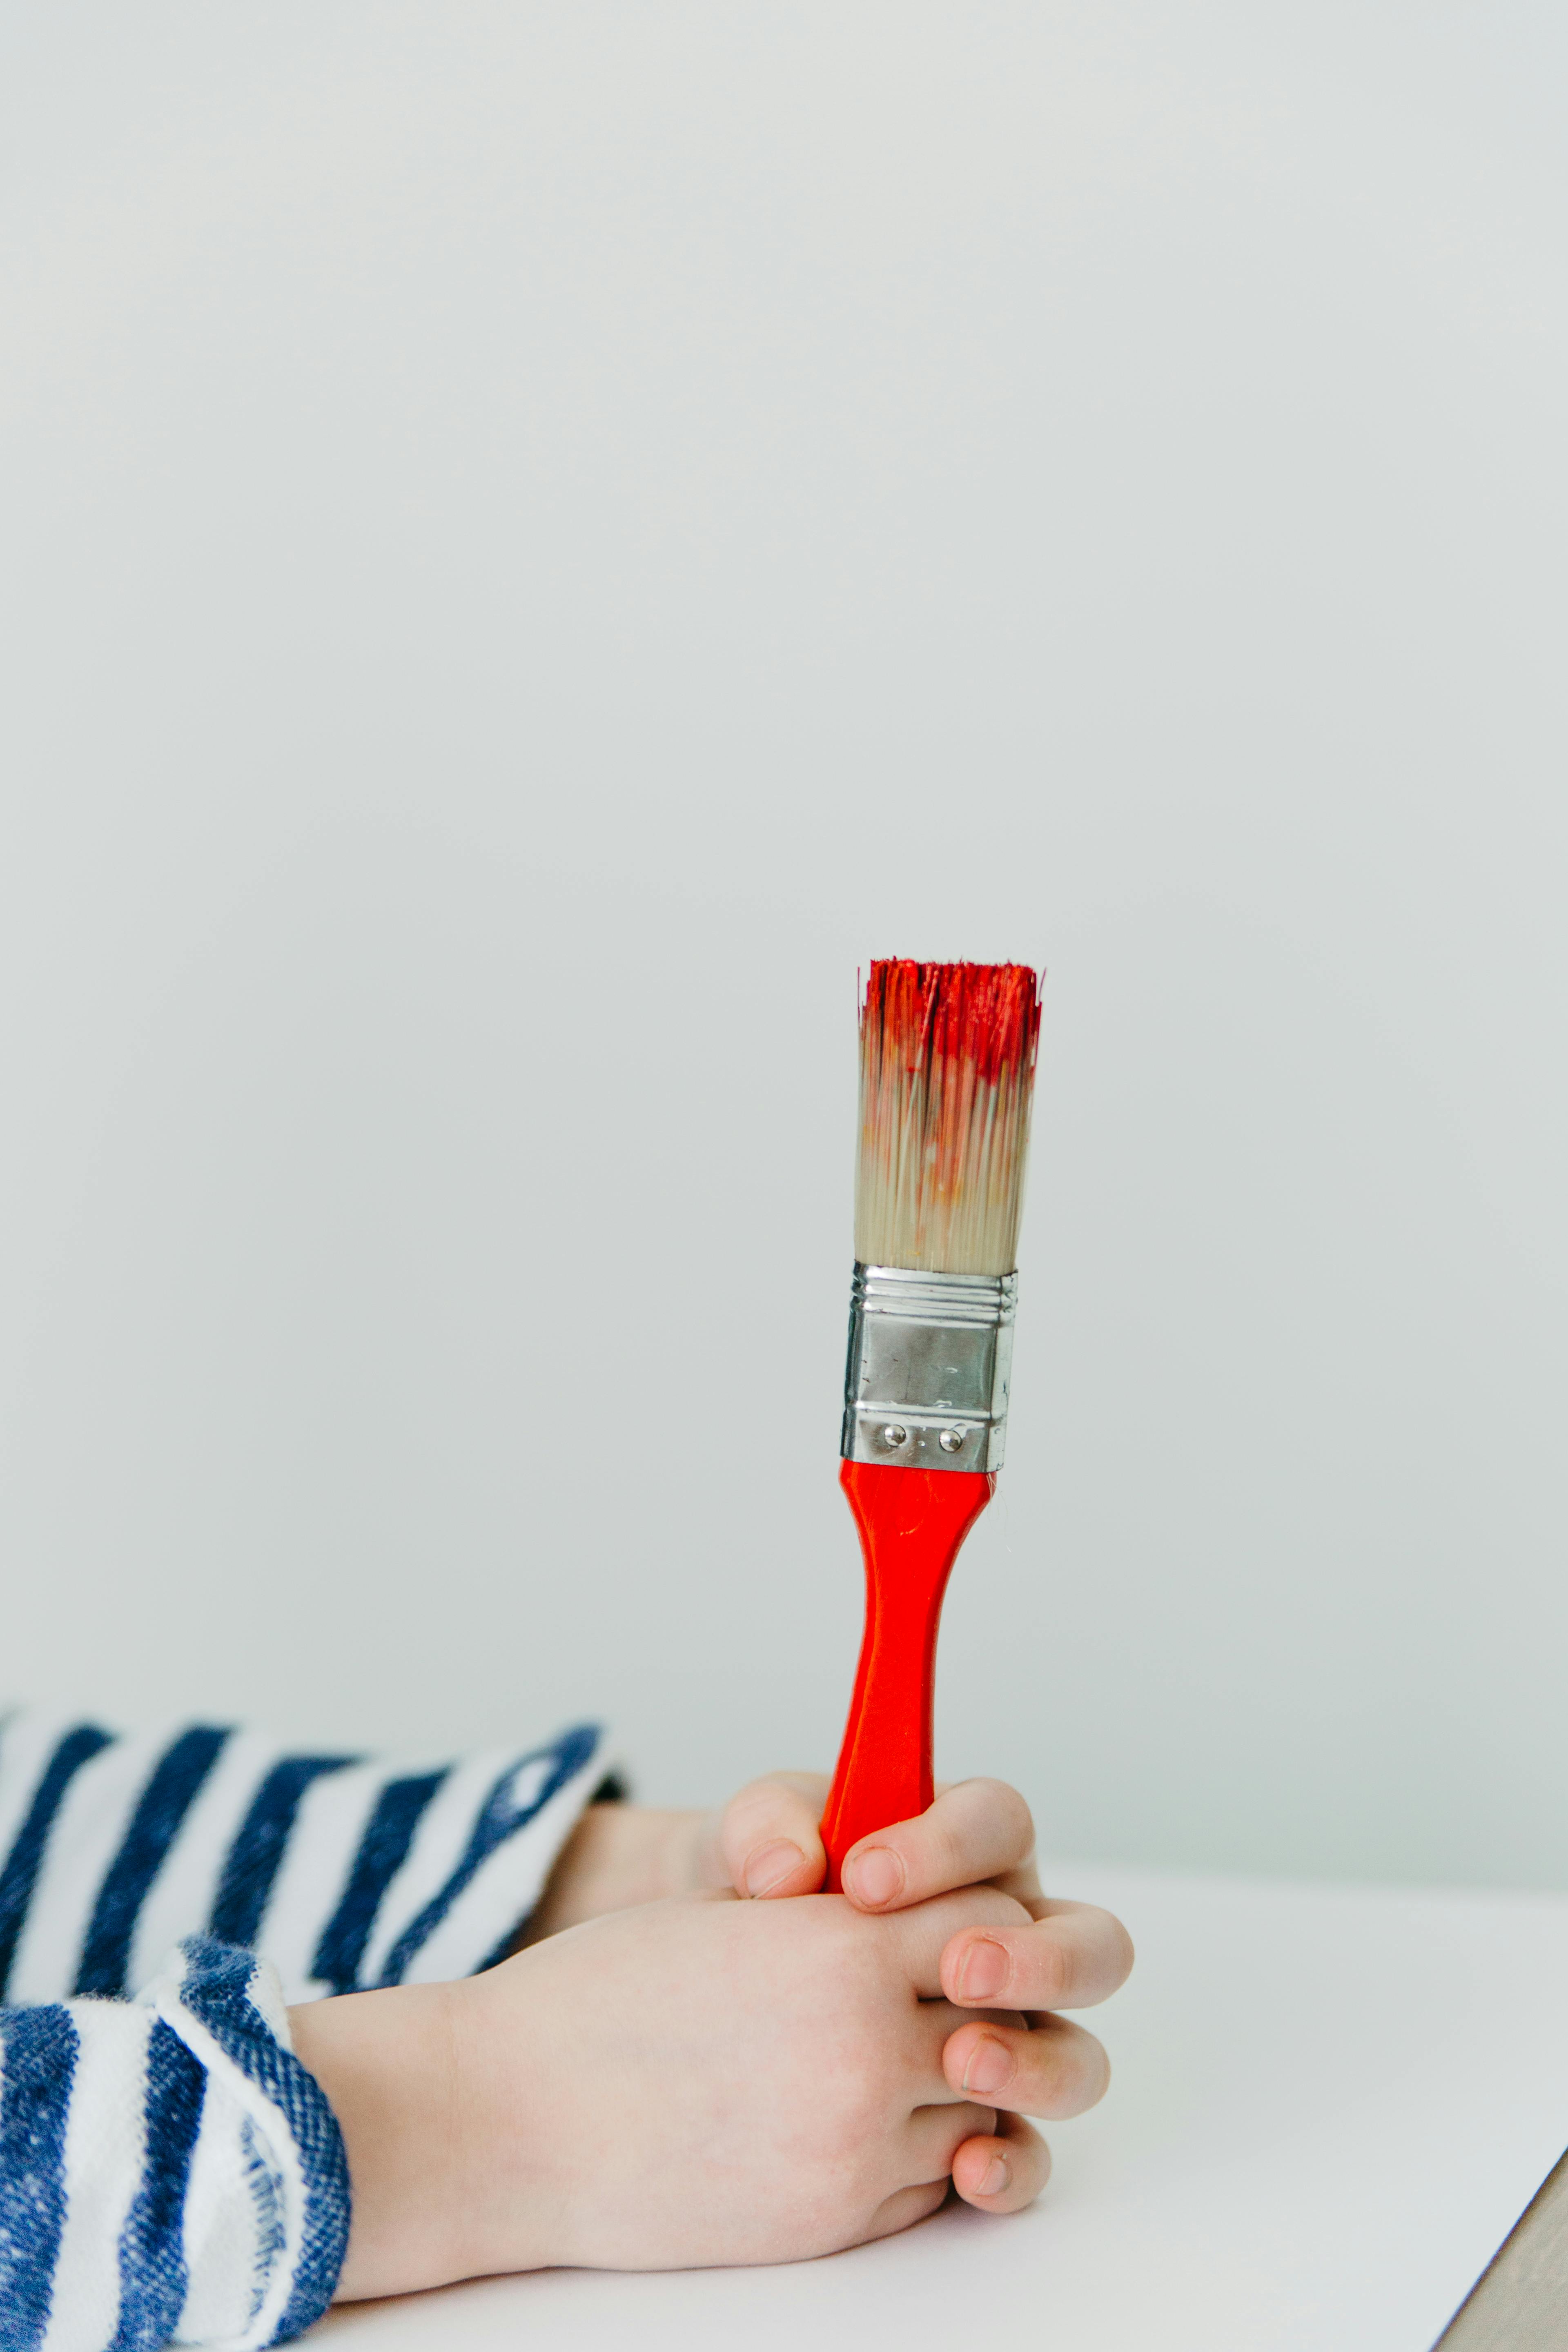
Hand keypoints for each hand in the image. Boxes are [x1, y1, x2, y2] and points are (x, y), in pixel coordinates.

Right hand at [291, 1882, 1032, 2295]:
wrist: (517, 2115)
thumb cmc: (606, 1994)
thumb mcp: (734, 1915)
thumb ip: (837, 1916)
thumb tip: (912, 1921)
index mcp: (846, 1947)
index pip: (989, 1922)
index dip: (979, 1919)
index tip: (951, 1923)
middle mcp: (872, 2045)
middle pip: (1005, 2017)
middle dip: (988, 2005)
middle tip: (949, 1996)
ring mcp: (862, 2142)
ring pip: (979, 2107)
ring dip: (956, 2084)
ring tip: (889, 2060)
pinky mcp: (839, 2217)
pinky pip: (933, 2180)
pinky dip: (920, 2151)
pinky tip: (857, 2121)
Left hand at [703, 1770, 1134, 2214]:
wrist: (710, 1981)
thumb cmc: (752, 1891)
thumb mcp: (748, 1841)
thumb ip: (765, 1827)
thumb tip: (787, 1867)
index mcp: (966, 1855)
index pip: (1001, 1826)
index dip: (952, 1848)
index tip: (867, 1881)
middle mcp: (1010, 1944)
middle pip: (1090, 1944)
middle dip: (1040, 1960)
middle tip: (962, 1972)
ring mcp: (1009, 2036)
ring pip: (1078, 2056)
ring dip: (1036, 2063)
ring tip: (963, 2063)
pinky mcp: (982, 2121)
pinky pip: (1029, 2152)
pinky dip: (1011, 2163)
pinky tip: (966, 2166)